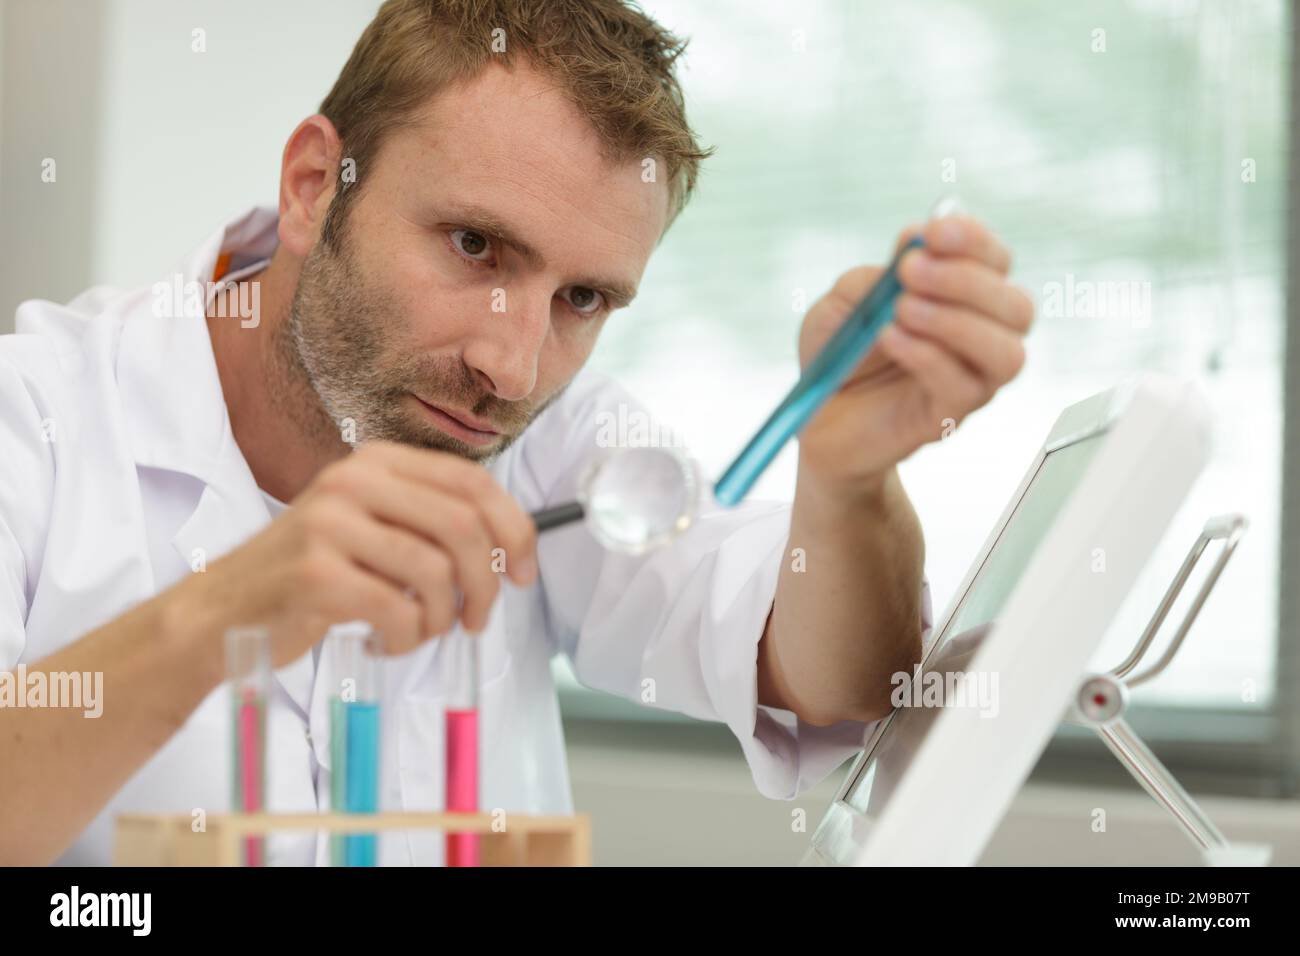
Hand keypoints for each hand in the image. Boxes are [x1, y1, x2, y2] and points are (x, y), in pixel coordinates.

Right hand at [166, 441, 537, 667]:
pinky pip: (398, 612)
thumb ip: (429, 522)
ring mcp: (331, 523)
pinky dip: (404, 640)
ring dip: (441, 618)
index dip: (515, 530)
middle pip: (464, 527)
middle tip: (475, 619)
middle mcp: (354, 480)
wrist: (223, 610)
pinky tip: (380, 642)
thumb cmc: (312, 573)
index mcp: (376, 461)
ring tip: (417, 631)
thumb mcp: (370, 525)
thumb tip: (513, 550)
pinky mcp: (315, 572)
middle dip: (486, 583)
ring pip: (436, 574)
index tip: (525, 574)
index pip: (474, 482)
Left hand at [795, 216, 1033, 492]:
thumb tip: (916, 241)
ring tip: (902, 310)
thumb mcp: (843, 302)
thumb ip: (879, 275)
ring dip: (955, 321)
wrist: (814, 418)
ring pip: (1007, 354)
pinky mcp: (946, 418)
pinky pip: (963, 387)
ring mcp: (968, 382)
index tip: (932, 232)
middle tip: (910, 272)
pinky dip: (927, 355)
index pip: (996, 263)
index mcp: (961, 299)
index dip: (973, 241)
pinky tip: (891, 338)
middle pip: (1017, 307)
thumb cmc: (836, 354)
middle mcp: (978, 340)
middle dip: (966, 280)